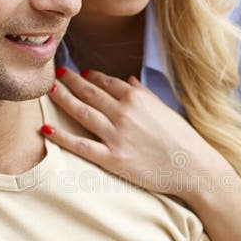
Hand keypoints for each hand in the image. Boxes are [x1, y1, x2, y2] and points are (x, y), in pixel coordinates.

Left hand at [45, 67, 229, 195]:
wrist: (194, 168)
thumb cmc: (182, 139)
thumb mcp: (163, 109)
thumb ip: (143, 93)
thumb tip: (128, 79)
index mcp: (137, 98)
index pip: (106, 81)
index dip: (90, 76)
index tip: (78, 72)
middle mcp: (124, 113)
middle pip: (89, 92)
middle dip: (70, 81)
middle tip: (55, 73)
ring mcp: (117, 136)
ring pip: (82, 112)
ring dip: (63, 99)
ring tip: (49, 90)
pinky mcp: (113, 159)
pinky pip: (81, 145)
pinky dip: (62, 137)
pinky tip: (46, 129)